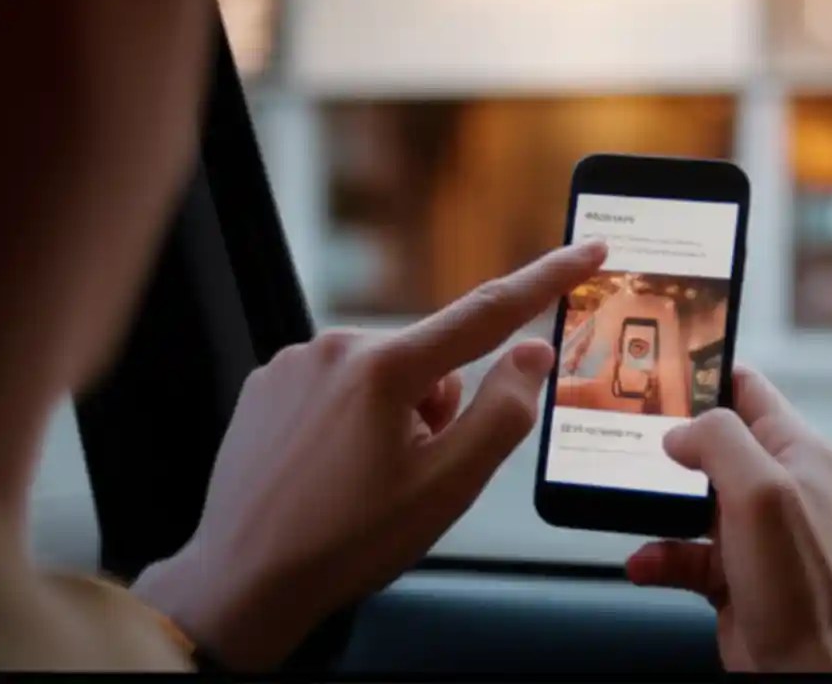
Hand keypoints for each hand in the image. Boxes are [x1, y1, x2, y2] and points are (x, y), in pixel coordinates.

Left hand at [133, 240, 606, 669]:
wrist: (243, 581)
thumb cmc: (347, 542)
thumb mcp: (448, 487)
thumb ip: (503, 413)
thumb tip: (533, 353)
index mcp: (387, 369)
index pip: (488, 312)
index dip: (548, 279)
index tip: (588, 249)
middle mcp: (337, 347)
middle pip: (433, 362)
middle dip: (439, 410)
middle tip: (410, 475)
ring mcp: (295, 362)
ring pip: (385, 375)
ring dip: (393, 416)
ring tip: (361, 479)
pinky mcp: (269, 382)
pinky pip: (339, 386)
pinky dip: (350, 419)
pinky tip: (328, 469)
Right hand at [625, 365, 831, 672]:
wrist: (801, 669)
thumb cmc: (800, 586)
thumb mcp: (760, 492)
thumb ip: (720, 441)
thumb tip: (680, 431)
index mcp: (796, 452)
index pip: (749, 389)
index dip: (706, 374)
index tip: (661, 370)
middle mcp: (777, 485)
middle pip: (712, 442)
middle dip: (669, 443)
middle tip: (630, 435)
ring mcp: (753, 529)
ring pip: (689, 498)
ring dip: (656, 506)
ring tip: (630, 504)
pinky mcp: (731, 570)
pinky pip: (682, 550)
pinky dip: (658, 555)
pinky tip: (645, 562)